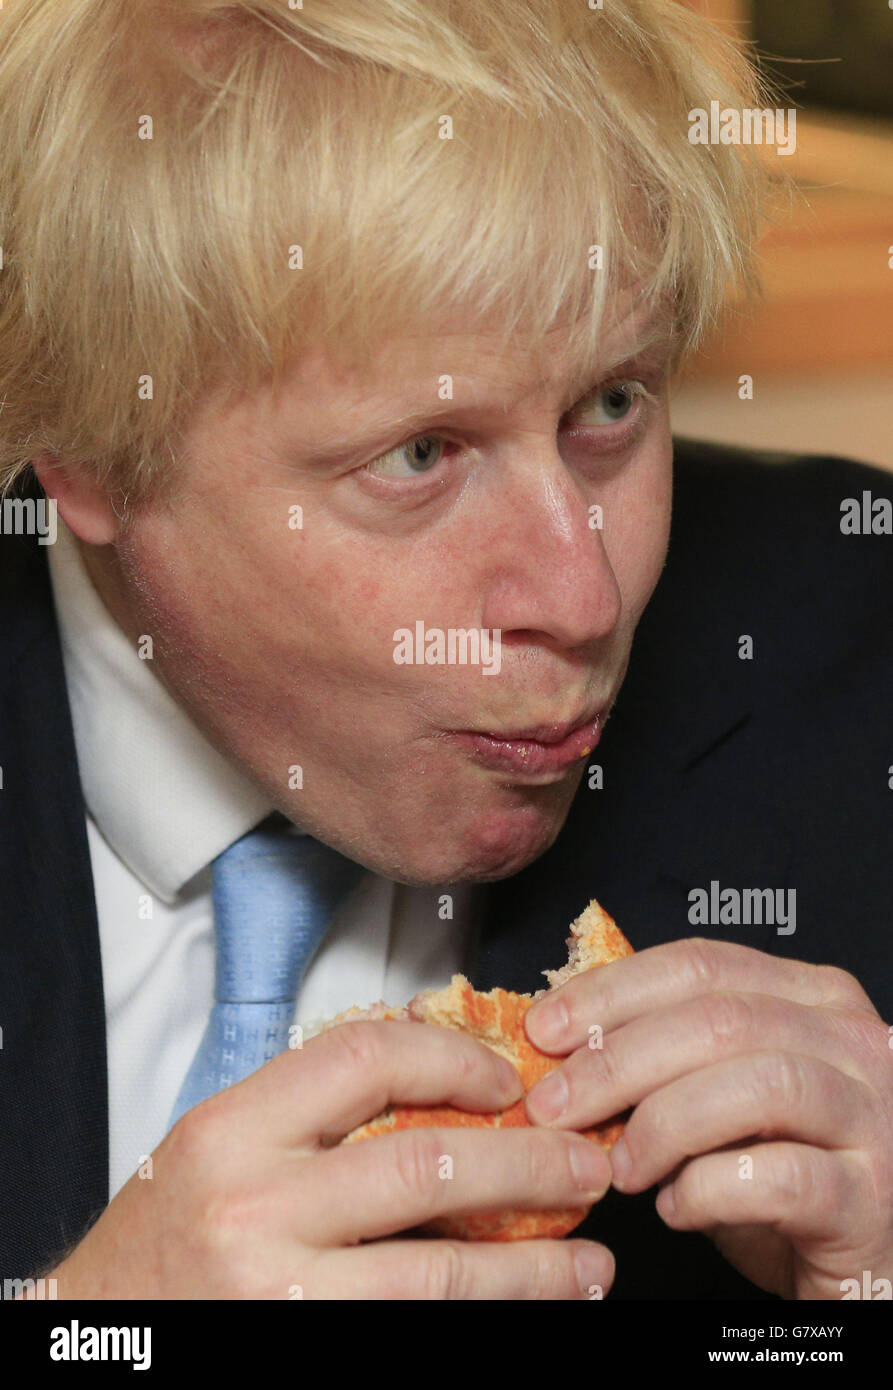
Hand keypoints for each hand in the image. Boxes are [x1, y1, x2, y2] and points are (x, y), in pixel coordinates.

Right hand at [44, 1021, 614, 1299]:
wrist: (102, 1331)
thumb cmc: (167, 1229)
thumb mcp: (223, 1143)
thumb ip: (315, 1111)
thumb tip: (442, 1081)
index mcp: (235, 1129)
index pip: (368, 1057)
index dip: (456, 1058)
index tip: (510, 1081)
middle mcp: (256, 1206)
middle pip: (427, 1165)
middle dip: (529, 1163)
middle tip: (589, 1162)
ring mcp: (281, 1293)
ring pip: (440, 1270)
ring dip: (532, 1268)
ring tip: (591, 1264)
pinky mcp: (305, 1347)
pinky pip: (416, 1328)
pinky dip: (481, 1319)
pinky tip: (524, 1312)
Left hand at [523, 937, 892, 1299]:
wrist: (868, 1263)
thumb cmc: (788, 1170)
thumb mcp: (726, 1095)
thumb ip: (670, 1057)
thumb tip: (561, 1046)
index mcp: (815, 996)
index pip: (701, 963)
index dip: (611, 992)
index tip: (543, 1029)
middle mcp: (855, 1041)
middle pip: (719, 1020)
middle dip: (616, 1061)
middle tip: (554, 1108)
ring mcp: (873, 1116)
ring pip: (756, 1086)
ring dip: (662, 1124)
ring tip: (617, 1167)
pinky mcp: (872, 1198)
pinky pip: (779, 1177)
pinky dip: (707, 1190)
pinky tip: (675, 1209)